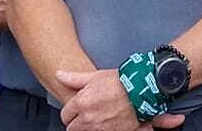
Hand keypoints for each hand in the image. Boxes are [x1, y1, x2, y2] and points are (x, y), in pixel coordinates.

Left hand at [57, 66, 184, 129]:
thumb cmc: (121, 82)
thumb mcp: (96, 76)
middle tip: (87, 113)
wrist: (142, 90)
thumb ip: (74, 78)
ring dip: (87, 126)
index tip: (76, 109)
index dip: (71, 111)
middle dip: (77, 121)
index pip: (65, 115)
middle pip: (72, 128)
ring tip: (98, 116)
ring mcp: (99, 128)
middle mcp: (88, 118)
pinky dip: (100, 129)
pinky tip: (106, 121)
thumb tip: (59, 75)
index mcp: (81, 103)